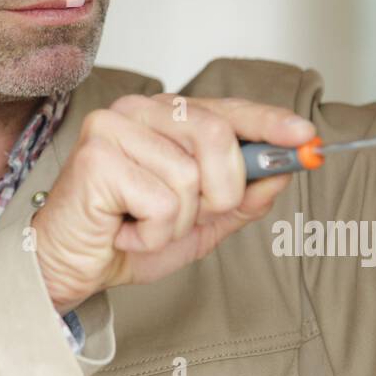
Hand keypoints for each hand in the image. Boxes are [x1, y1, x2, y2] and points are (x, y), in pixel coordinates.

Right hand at [30, 94, 315, 312]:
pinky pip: (162, 202)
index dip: (269, 122)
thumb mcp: (198, 221)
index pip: (227, 109)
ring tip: (142, 224)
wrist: (70, 265)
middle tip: (185, 215)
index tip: (305, 136)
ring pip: (191, 177)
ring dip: (177, 221)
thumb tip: (281, 173)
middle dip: (219, 192)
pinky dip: (152, 233)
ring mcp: (113, 128)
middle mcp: (138, 110)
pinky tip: (124, 230)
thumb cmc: (125, 235)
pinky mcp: (96, 157)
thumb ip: (240, 198)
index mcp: (164, 116)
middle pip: (217, 137)